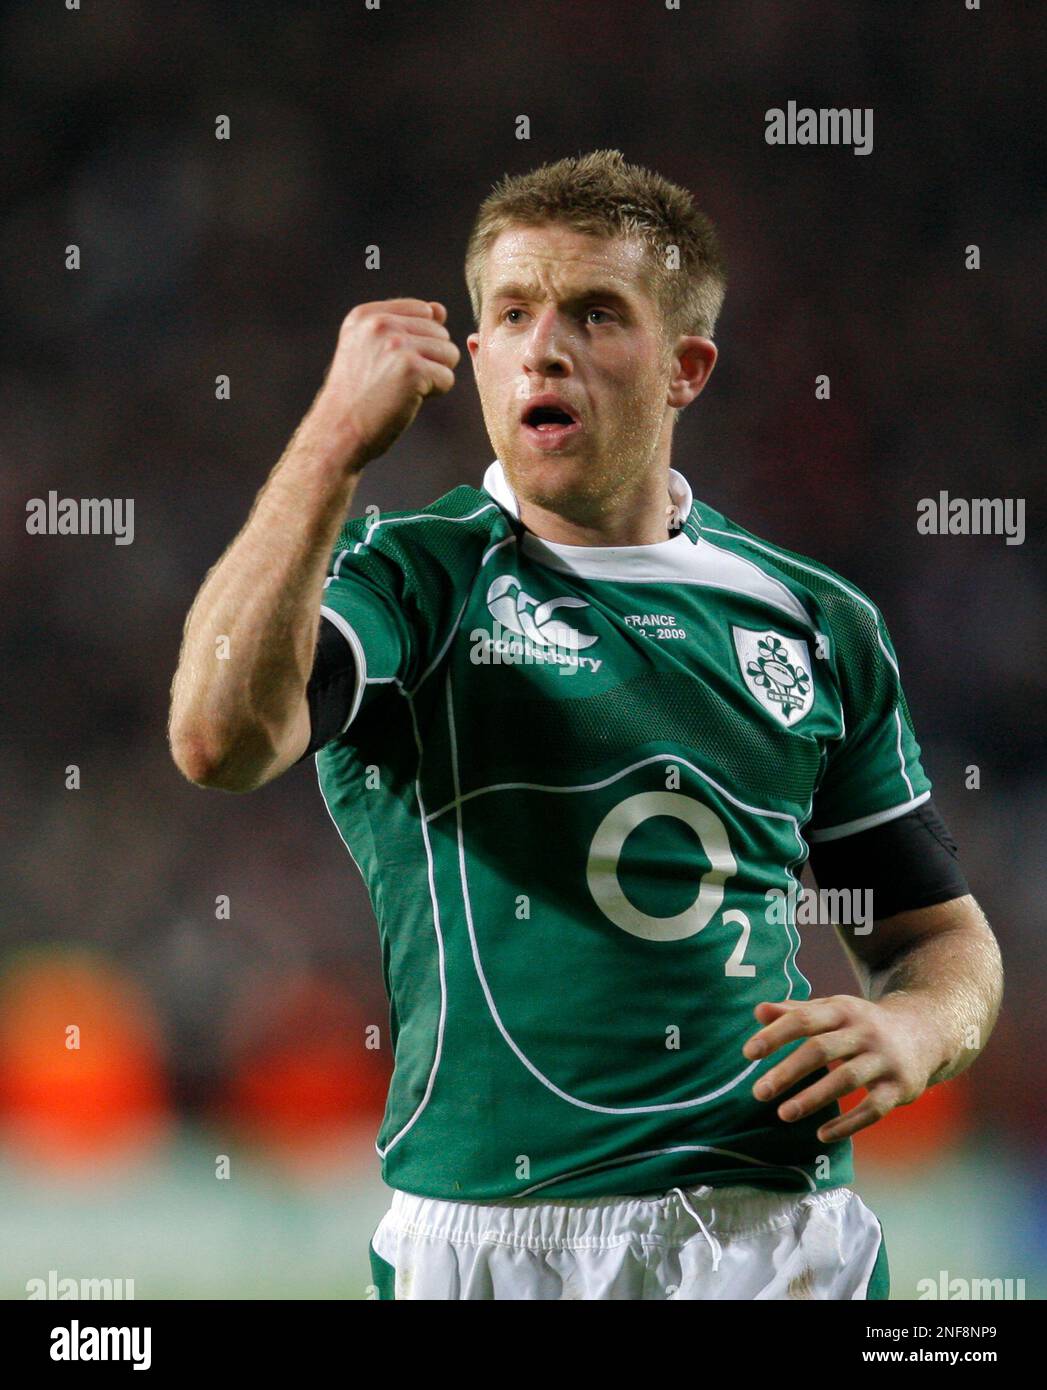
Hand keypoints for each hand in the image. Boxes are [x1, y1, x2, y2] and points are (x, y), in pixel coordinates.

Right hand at [309, 298, 460, 466]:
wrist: (338, 431)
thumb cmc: (358, 395)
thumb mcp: (371, 349)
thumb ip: (406, 325)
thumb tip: (440, 309)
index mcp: (367, 315)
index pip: (423, 310)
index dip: (420, 339)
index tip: (392, 362)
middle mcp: (381, 324)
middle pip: (440, 332)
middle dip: (429, 359)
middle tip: (396, 381)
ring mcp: (397, 345)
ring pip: (448, 354)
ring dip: (434, 376)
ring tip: (403, 389)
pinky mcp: (412, 370)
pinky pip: (448, 378)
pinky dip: (435, 392)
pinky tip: (409, 400)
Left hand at [741, 994, 943, 1142]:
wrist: (924, 1033)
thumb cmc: (862, 1024)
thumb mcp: (833, 1011)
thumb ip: (796, 1012)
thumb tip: (758, 1011)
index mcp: (842, 1010)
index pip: (804, 1020)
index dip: (775, 1035)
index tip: (748, 1053)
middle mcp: (864, 1032)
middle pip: (821, 1049)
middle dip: (788, 1071)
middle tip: (758, 1092)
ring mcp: (884, 1060)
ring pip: (846, 1079)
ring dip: (813, 1098)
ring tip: (783, 1114)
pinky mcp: (900, 1087)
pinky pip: (872, 1108)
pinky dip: (848, 1123)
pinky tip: (821, 1134)